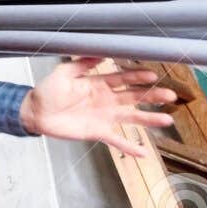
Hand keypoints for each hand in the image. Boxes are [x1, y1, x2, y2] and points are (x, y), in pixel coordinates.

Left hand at [19, 57, 176, 159]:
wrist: (35, 112)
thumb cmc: (47, 91)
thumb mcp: (64, 72)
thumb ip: (82, 64)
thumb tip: (101, 54)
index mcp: (99, 84)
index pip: (123, 79)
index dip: (138, 76)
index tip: (153, 75)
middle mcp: (106, 100)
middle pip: (134, 97)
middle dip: (152, 96)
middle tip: (171, 95)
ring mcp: (104, 117)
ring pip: (131, 118)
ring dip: (149, 119)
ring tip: (167, 120)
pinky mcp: (98, 132)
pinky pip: (117, 141)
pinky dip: (130, 148)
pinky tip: (144, 153)